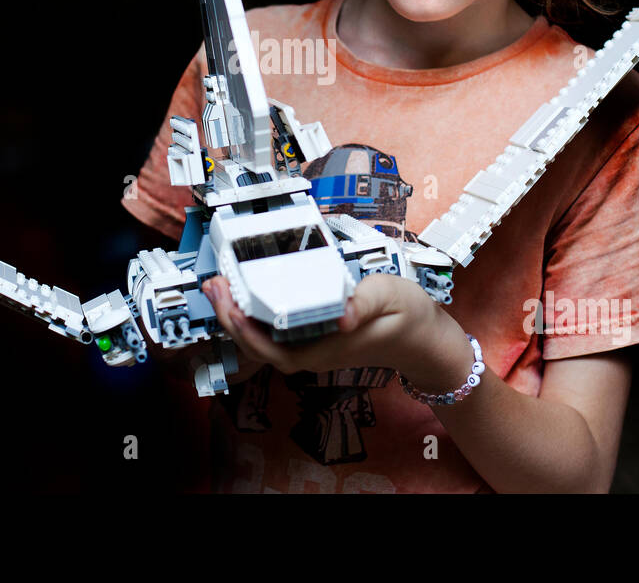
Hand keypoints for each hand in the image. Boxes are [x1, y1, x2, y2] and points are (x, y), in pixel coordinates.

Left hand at [200, 272, 440, 375]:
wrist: (424, 338)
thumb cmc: (408, 317)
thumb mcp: (390, 298)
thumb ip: (364, 304)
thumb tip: (341, 315)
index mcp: (326, 348)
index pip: (274, 349)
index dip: (247, 331)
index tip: (230, 304)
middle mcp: (313, 353)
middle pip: (259, 346)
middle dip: (230, 319)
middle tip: (213, 285)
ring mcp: (312, 348)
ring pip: (264, 340)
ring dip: (238, 316)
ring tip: (220, 286)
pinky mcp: (314, 338)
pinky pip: (275, 332)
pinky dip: (255, 314)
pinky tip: (246, 292)